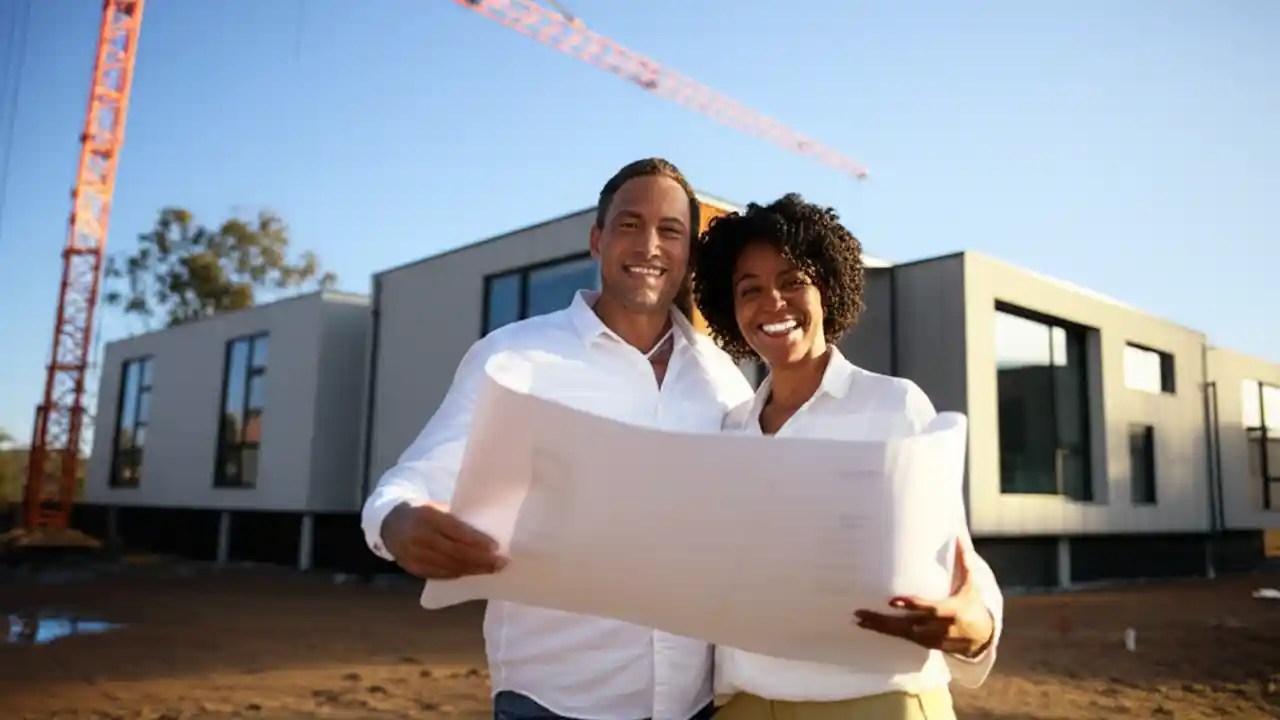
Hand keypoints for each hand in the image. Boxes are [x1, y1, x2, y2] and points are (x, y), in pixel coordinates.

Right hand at [381, 501, 506, 578]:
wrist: (389, 524)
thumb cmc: (421, 512)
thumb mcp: (436, 506)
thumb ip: (455, 519)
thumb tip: (486, 531)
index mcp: (426, 516)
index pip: (455, 531)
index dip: (476, 541)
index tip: (495, 546)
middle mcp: (419, 537)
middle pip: (455, 552)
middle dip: (480, 560)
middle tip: (501, 562)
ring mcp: (414, 556)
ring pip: (449, 567)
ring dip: (473, 570)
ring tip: (493, 570)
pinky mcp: (413, 569)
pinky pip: (440, 575)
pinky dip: (459, 574)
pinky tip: (473, 573)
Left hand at [853, 539, 993, 657]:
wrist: (979, 637)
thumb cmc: (972, 604)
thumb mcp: (971, 584)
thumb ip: (963, 561)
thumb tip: (957, 534)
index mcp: (951, 611)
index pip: (929, 610)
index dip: (913, 606)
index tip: (893, 601)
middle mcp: (938, 628)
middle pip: (908, 625)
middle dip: (884, 621)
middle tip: (860, 613)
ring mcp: (930, 638)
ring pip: (902, 633)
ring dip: (879, 626)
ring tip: (858, 618)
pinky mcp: (924, 644)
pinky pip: (902, 638)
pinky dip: (885, 631)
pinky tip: (867, 625)